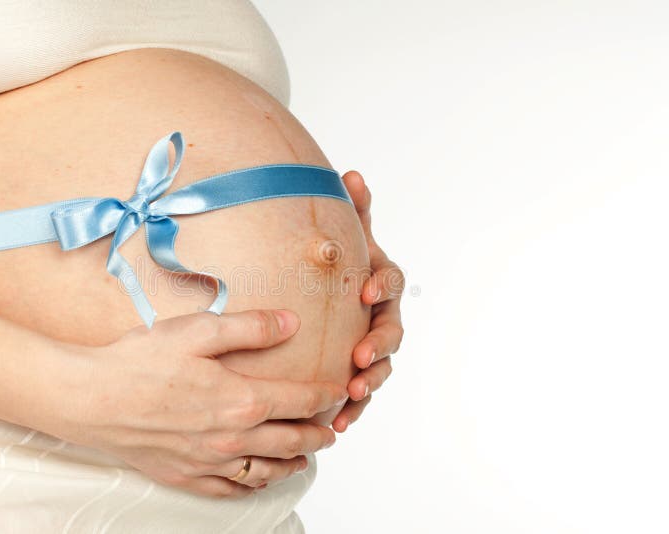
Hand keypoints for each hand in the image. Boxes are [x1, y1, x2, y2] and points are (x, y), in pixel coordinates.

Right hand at [43, 309, 347, 497]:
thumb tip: (291, 322)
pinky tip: (259, 478)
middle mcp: (233, 438)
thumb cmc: (138, 362)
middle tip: (332, 429)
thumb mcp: (198, 330)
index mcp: (241, 399)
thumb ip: (250, 327)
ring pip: (268, 470)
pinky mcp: (187, 477)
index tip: (338, 390)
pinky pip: (233, 490)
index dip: (325, 395)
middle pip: (292, 440)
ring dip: (294, 462)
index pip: (300, 400)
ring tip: (305, 455)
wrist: (90, 400)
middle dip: (318, 434)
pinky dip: (255, 485)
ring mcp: (210, 462)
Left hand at [331, 170, 404, 432]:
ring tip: (352, 392)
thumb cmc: (335, 268)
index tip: (364, 292)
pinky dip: (355, 406)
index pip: (389, 282)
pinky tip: (340, 422)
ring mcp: (374, 346)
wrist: (324, 299)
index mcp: (379, 281)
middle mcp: (382, 315)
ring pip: (381, 365)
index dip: (381, 286)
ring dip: (370, 380)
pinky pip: (362, 391)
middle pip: (392, 330)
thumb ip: (352, 213)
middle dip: (378, 344)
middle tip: (360, 355)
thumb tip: (352, 174)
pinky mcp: (360, 371)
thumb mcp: (342, 240)